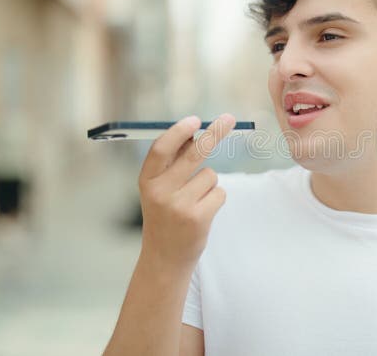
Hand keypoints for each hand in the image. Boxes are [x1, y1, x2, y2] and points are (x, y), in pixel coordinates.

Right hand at [136, 114, 236, 270]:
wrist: (164, 257)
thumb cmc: (165, 216)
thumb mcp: (159, 189)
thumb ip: (172, 164)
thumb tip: (194, 133)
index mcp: (147, 181)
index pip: (161, 149)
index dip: (178, 132)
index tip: (196, 120)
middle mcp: (160, 192)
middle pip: (194, 153)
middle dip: (214, 133)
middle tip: (229, 119)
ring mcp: (179, 206)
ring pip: (210, 175)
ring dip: (209, 184)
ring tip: (194, 202)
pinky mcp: (198, 218)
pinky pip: (219, 192)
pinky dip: (216, 198)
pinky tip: (202, 212)